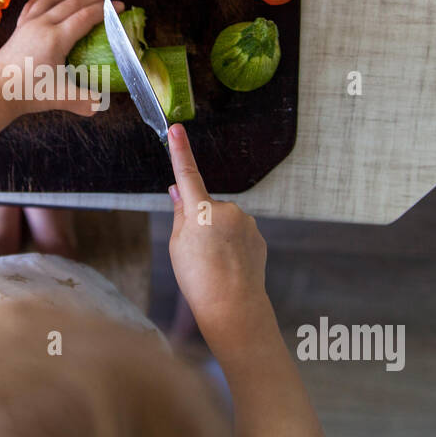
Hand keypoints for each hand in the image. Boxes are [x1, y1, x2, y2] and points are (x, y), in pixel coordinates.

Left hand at [0, 0, 122, 117]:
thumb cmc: (28, 93)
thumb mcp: (60, 97)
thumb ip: (83, 101)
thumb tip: (100, 107)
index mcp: (56, 38)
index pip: (86, 17)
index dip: (105, 11)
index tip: (119, 7)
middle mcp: (43, 25)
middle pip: (71, 4)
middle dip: (91, 0)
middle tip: (105, 2)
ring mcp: (28, 25)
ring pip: (51, 1)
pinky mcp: (18, 29)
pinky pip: (31, 7)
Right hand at [166, 123, 271, 333]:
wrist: (233, 307)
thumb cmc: (199, 279)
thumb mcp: (177, 245)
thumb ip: (180, 214)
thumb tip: (178, 191)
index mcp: (201, 210)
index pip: (187, 174)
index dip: (180, 151)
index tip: (177, 129)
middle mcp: (227, 210)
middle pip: (206, 208)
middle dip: (200, 223)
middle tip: (195, 253)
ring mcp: (246, 223)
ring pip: (224, 222)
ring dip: (217, 237)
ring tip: (214, 264)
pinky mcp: (258, 237)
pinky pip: (238, 235)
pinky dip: (231, 248)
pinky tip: (228, 267)